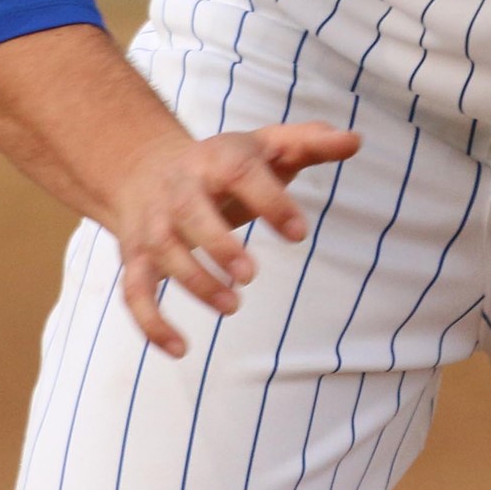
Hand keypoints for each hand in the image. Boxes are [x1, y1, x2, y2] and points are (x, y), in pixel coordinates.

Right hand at [103, 122, 361, 356]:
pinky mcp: (136, 258)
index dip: (270, 202)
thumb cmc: (222, 163)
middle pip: (191, 213)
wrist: (142, 166)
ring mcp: (154, 225)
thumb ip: (311, 143)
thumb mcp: (266, 146)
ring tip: (232, 305)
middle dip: (217, 244)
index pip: (242, 174)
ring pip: (164, 253)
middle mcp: (180, 190)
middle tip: (251, 275)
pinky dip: (151, 322)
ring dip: (194, 282)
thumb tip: (355, 141)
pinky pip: (134, 292)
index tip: (301, 234)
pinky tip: (180, 348)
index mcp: (217, 159)